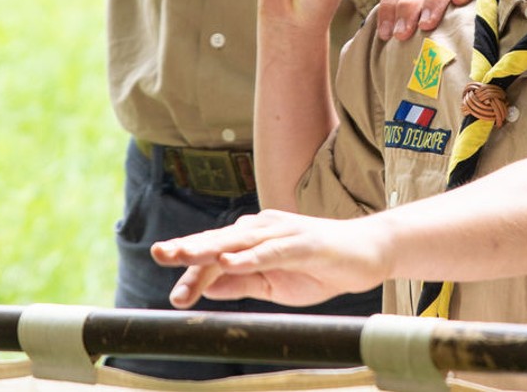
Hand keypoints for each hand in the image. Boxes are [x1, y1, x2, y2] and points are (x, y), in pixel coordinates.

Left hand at [151, 209, 389, 308]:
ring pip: (240, 239)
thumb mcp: (273, 285)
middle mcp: (264, 228)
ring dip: (211, 248)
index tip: (175, 298)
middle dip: (188, 248)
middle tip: (158, 254)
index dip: (193, 274)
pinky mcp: (304, 242)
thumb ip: (241, 283)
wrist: (368, 254)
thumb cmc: (320, 268)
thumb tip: (206, 286)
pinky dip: (250, 256)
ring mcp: (284, 233)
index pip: (216, 256)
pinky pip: (272, 249)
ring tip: (183, 254)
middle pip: (220, 239)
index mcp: (254, 239)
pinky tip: (230, 262)